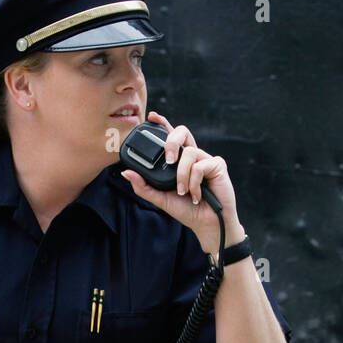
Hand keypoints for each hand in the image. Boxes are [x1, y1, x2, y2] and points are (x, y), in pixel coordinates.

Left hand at [118, 110, 241, 255]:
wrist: (206, 225)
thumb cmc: (187, 211)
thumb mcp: (160, 199)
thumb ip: (143, 186)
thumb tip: (125, 172)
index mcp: (179, 161)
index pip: (170, 137)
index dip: (162, 124)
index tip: (151, 117)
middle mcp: (192, 156)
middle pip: (182, 131)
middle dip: (171, 142)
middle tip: (168, 160)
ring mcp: (206, 159)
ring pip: (189, 152)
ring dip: (182, 175)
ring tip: (182, 191)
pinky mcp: (218, 165)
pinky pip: (201, 165)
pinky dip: (194, 182)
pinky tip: (196, 195)